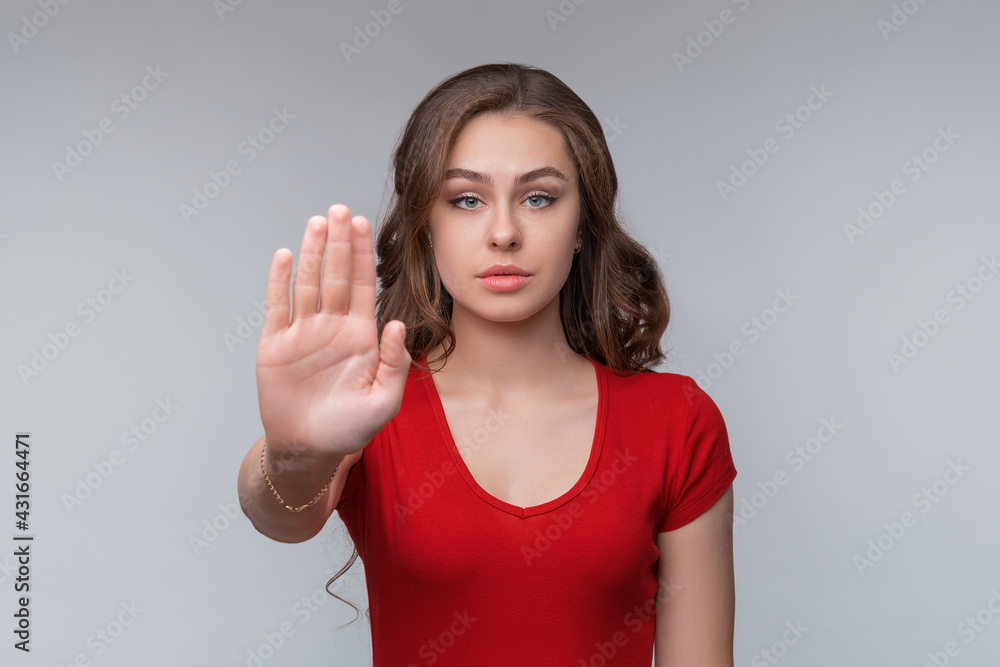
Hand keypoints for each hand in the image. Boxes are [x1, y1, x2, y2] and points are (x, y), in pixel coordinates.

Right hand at [255, 204, 410, 465]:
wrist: (310, 450)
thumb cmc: (350, 428)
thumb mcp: (384, 401)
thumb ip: (394, 363)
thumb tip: (396, 324)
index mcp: (361, 336)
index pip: (363, 285)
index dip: (363, 255)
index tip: (364, 224)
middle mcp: (332, 326)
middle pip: (336, 275)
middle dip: (339, 243)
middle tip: (341, 210)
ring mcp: (303, 333)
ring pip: (308, 284)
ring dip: (312, 253)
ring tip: (317, 223)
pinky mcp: (276, 345)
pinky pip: (278, 307)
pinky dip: (279, 282)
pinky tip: (283, 255)